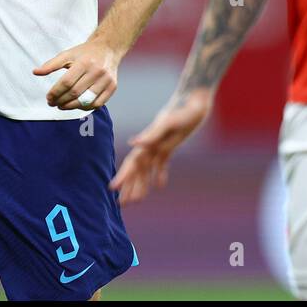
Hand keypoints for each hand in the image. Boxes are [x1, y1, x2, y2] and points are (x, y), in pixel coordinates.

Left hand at [34, 38, 120, 110]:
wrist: (108, 48)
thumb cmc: (85, 53)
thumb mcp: (67, 54)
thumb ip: (51, 64)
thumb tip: (35, 72)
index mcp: (84, 62)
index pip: (66, 82)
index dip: (55, 93)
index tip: (48, 98)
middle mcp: (97, 71)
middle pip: (76, 92)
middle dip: (61, 101)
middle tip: (53, 103)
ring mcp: (106, 80)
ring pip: (87, 100)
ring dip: (71, 107)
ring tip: (62, 106)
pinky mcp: (112, 87)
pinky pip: (98, 103)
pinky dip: (86, 107)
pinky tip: (77, 105)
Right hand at [110, 89, 212, 205]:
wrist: (194, 101)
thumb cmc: (182, 110)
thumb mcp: (168, 123)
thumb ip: (151, 134)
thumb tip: (133, 144)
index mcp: (148, 141)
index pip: (132, 163)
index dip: (122, 176)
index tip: (112, 189)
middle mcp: (150, 145)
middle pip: (137, 169)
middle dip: (129, 186)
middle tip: (122, 205)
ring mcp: (159, 145)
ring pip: (147, 169)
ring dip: (141, 184)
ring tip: (137, 201)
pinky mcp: (169, 145)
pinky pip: (161, 163)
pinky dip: (159, 174)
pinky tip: (159, 186)